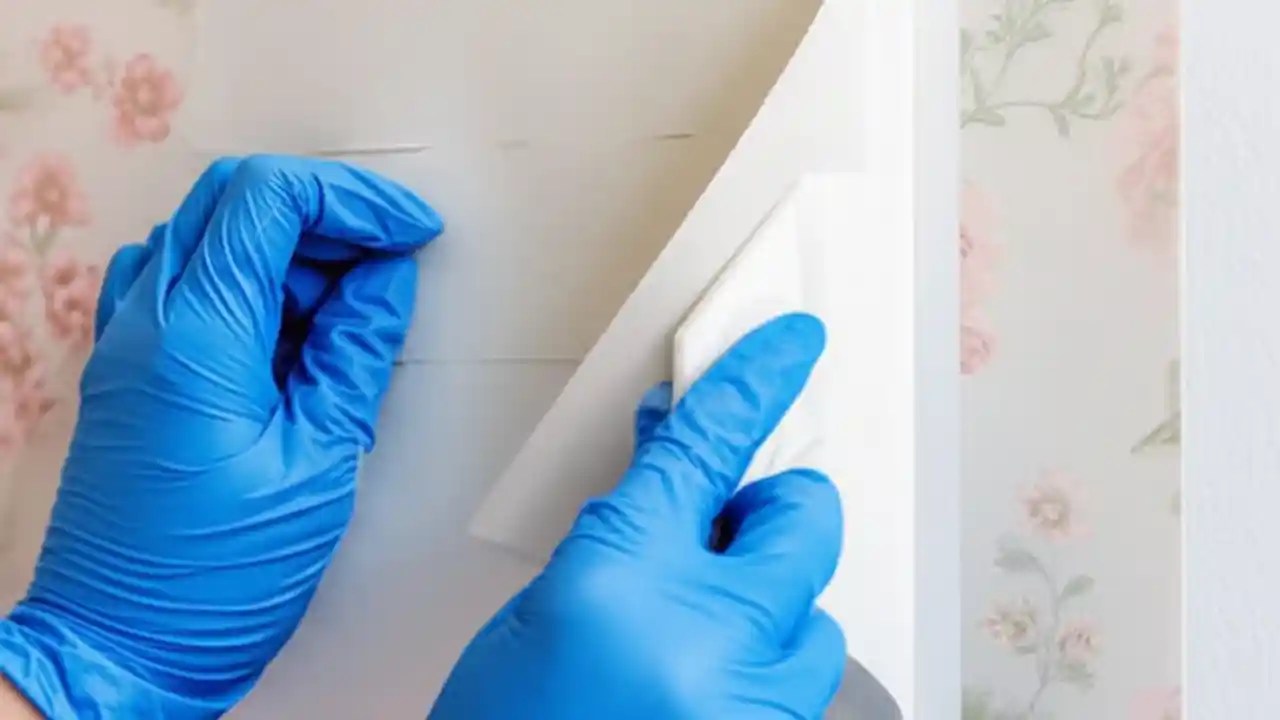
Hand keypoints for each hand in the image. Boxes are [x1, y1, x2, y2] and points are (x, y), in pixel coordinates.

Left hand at [0, 156, 441, 718]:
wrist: (122, 648)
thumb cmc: (216, 573)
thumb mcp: (316, 460)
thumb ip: (354, 352)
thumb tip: (387, 278)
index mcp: (197, 333)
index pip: (270, 199)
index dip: (354, 201)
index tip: (412, 233)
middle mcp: (146, 319)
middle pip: (235, 201)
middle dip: (326, 216)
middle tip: (389, 265)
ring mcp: (127, 343)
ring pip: (207, 236)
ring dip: (286, 250)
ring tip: (345, 314)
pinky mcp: (128, 373)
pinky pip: (179, 284)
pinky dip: (243, 282)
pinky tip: (285, 334)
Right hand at [430, 313, 844, 719]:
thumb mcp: (548, 612)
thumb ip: (622, 533)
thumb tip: (672, 459)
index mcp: (620, 578)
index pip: (707, 445)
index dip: (755, 377)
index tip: (794, 343)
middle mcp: (704, 636)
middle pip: (808, 517)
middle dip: (774, 512)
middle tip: (728, 531)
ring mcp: (753, 705)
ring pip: (818, 611)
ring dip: (773, 609)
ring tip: (702, 643)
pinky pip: (807, 680)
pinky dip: (769, 669)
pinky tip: (709, 687)